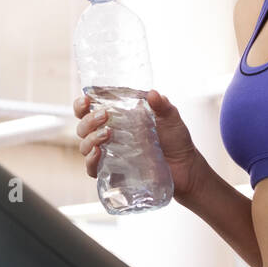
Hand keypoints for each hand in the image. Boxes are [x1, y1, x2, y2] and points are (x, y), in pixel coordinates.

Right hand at [74, 88, 204, 200]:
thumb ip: (162, 105)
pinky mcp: (112, 172)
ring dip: (90, 138)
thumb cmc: (176, 141)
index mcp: (117, 119)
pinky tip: (99, 153)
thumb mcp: (171, 118)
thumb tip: (153, 94)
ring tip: (107, 134)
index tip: (86, 100)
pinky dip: (91, 160)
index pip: (88, 110)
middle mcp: (108, 136)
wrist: (186, 168)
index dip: (81, 105)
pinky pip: (92, 168)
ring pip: (84, 146)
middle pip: (82, 127)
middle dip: (88, 120)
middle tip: (104, 116)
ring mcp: (109, 155)